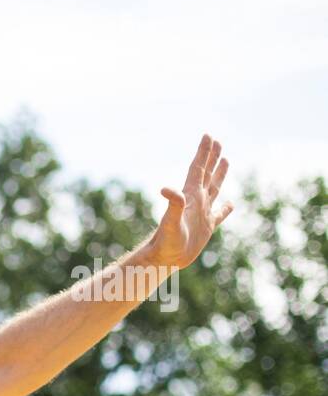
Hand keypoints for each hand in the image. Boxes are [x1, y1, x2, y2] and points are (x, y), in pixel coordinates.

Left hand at [150, 134, 234, 269]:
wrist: (165, 260)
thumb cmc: (165, 242)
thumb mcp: (171, 222)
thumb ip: (173, 205)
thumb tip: (166, 189)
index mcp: (190, 197)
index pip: (198, 169)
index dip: (203, 153)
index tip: (208, 136)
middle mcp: (196, 202)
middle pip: (206, 174)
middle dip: (211, 157)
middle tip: (217, 141)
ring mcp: (203, 214)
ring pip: (214, 189)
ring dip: (219, 175)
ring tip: (225, 160)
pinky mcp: (207, 227)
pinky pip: (220, 215)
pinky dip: (226, 209)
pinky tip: (230, 204)